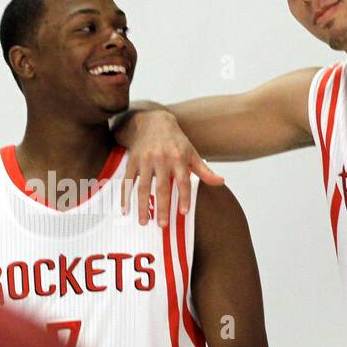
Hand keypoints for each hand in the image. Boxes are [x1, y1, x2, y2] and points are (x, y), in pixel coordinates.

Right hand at [116, 104, 222, 227]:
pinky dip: (125, 196)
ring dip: (142, 206)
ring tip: (143, 222)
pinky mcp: (132, 161)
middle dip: (162, 207)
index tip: (184, 212)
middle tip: (162, 225)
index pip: (182, 181)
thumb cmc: (175, 141)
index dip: (184, 197)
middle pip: (161, 187)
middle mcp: (161, 159)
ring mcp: (145, 160)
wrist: (153, 121)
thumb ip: (204, 170)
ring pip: (142, 187)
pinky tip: (125, 209)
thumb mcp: (192, 153)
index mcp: (178, 158)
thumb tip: (221, 182)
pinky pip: (128, 181)